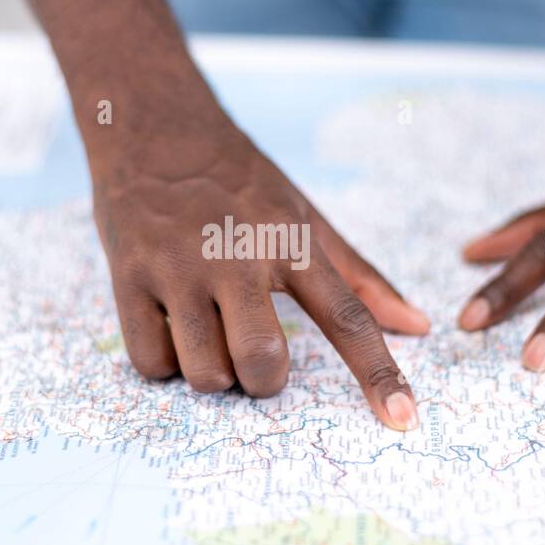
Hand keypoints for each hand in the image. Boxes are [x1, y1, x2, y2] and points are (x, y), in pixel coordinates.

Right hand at [91, 111, 428, 429]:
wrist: (153, 127)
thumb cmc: (238, 180)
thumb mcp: (304, 216)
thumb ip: (359, 277)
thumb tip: (416, 325)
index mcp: (290, 242)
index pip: (347, 318)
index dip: (378, 373)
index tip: (402, 417)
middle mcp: (236, 255)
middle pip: (262, 362)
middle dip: (263, 381)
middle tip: (253, 355)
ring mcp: (177, 267)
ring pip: (204, 372)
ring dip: (212, 374)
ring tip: (207, 336)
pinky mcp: (128, 277)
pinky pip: (151, 361)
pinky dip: (166, 363)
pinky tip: (170, 329)